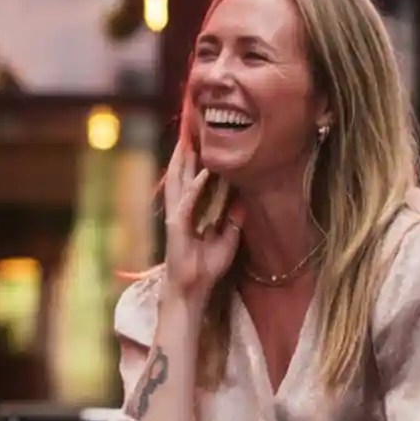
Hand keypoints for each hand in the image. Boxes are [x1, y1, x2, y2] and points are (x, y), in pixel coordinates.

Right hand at [162, 138, 244, 306]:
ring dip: (183, 161)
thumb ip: (233, 222)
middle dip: (184, 153)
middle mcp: (180, 210)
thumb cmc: (206, 269)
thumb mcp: (228, 241)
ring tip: (187, 141)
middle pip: (180, 175)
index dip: (195, 161)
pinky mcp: (176, 226)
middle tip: (188, 130)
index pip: (191, 180)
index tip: (201, 142)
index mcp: (190, 212)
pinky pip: (186, 202)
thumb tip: (243, 203)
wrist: (193, 289)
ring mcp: (176, 216)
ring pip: (178, 182)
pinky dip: (195, 187)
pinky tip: (202, 173)